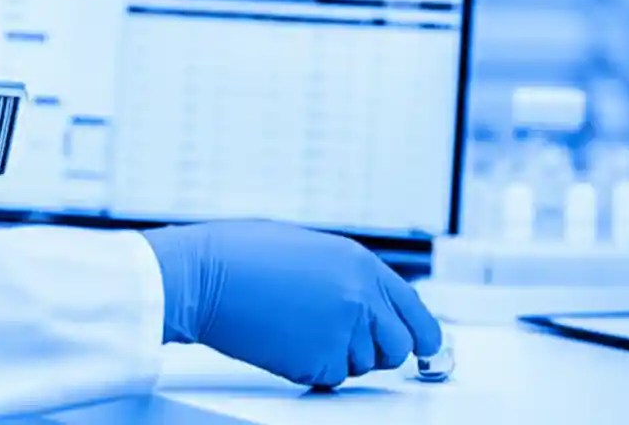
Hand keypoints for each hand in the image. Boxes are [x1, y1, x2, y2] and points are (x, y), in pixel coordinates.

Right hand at [142, 220, 441, 387]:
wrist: (205, 276)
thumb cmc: (244, 256)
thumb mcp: (313, 250)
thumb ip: (350, 277)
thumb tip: (372, 306)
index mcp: (362, 265)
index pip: (415, 311)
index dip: (421, 334)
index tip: (424, 346)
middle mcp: (361, 298)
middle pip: (398, 347)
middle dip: (378, 352)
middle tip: (345, 342)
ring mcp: (342, 331)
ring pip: (362, 366)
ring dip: (338, 358)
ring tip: (297, 328)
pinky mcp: (317, 361)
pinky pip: (329, 378)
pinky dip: (310, 369)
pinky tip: (284, 341)